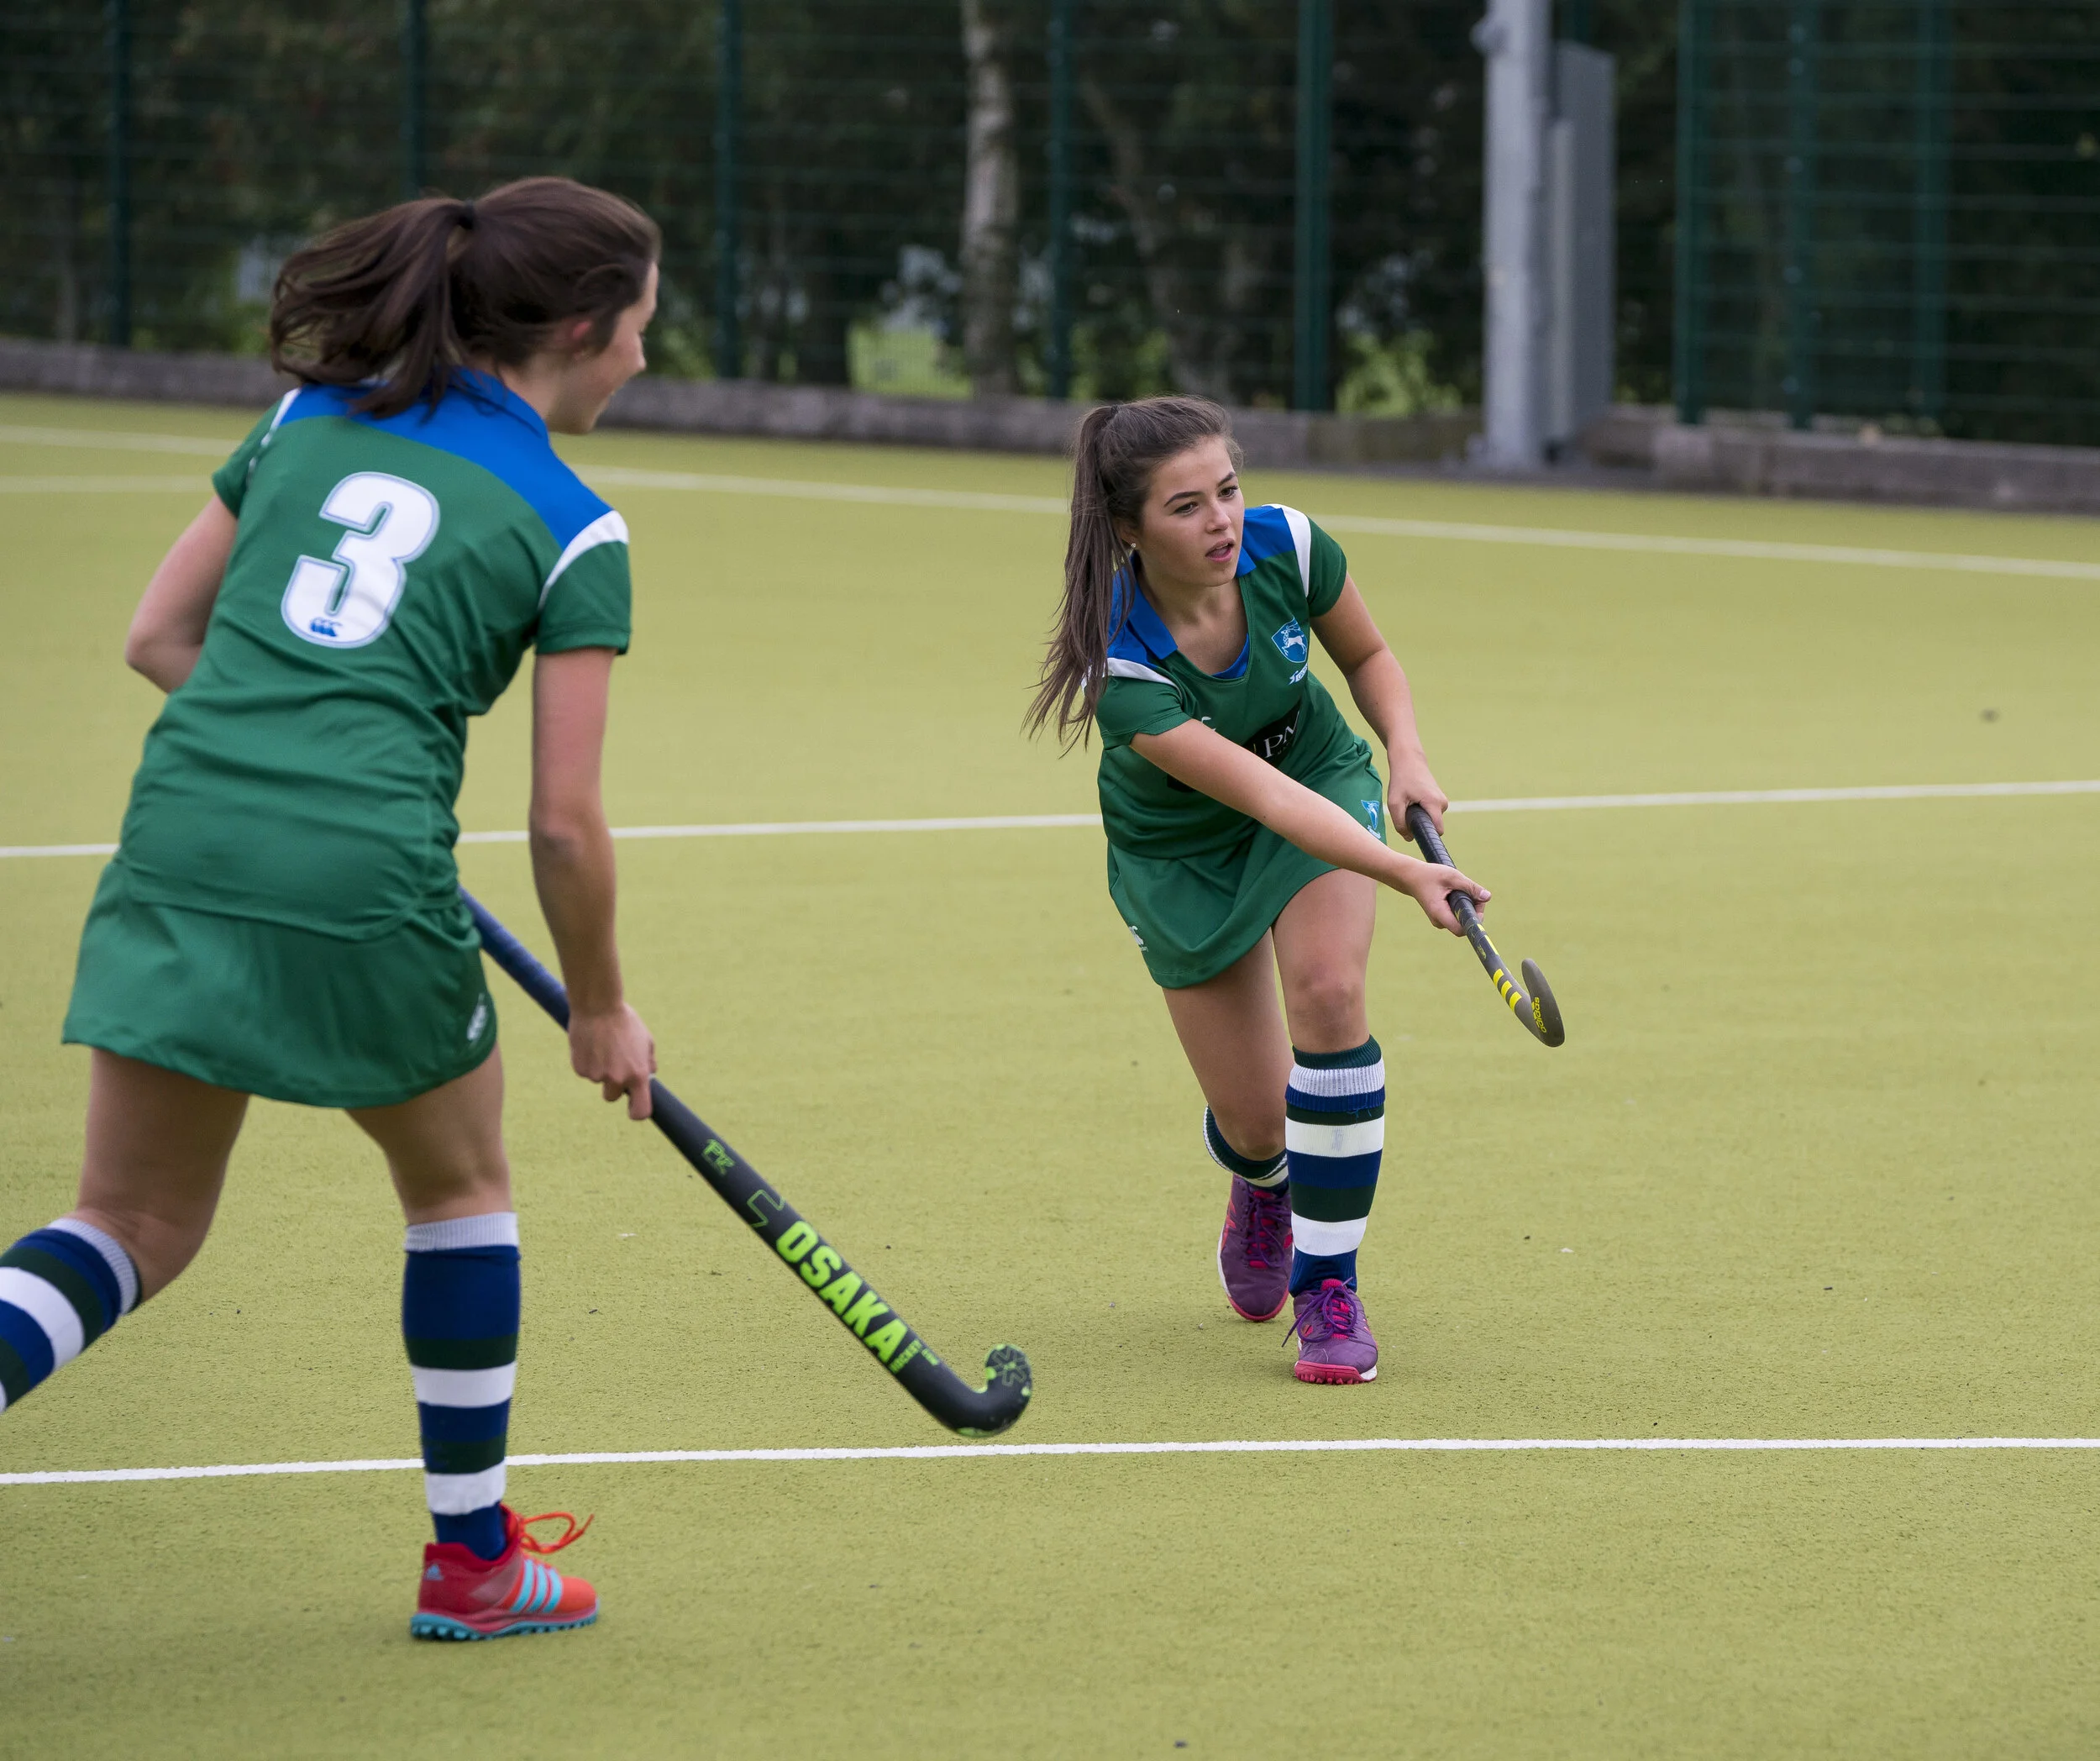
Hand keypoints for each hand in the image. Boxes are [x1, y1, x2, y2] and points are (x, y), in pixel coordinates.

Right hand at [569, 1004, 656, 1119]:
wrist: (598, 1006)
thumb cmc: (625, 1021)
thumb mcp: (645, 1040)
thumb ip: (648, 1061)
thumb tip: (649, 1075)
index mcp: (638, 1075)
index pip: (640, 1110)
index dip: (636, 1112)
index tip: (633, 1109)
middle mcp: (618, 1079)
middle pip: (612, 1097)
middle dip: (612, 1085)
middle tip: (612, 1061)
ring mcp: (597, 1075)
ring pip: (597, 1081)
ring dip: (599, 1069)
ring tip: (602, 1046)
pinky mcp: (580, 1069)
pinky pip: (584, 1071)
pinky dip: (587, 1061)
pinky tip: (590, 1044)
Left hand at [1387, 748, 1449, 842]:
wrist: (1409, 761)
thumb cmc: (1400, 781)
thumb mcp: (1394, 803)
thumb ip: (1400, 823)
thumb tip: (1409, 839)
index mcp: (1434, 804)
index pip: (1438, 830)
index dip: (1429, 838)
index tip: (1421, 842)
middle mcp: (1442, 803)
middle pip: (1433, 826)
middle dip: (1420, 825)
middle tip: (1405, 814)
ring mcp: (1443, 801)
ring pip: (1431, 820)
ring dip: (1420, 817)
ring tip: (1408, 804)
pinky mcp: (1440, 800)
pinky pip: (1431, 814)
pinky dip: (1422, 812)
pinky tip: (1413, 802)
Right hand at [1393, 857, 1489, 936]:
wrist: (1412, 877)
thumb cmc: (1430, 875)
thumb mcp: (1452, 877)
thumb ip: (1470, 887)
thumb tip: (1487, 897)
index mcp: (1439, 913)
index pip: (1461, 929)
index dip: (1474, 922)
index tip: (1479, 907)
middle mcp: (1439, 921)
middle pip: (1464, 925)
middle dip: (1474, 910)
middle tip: (1474, 893)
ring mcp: (1440, 921)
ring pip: (1462, 921)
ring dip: (1469, 907)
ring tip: (1463, 891)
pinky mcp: (1442, 917)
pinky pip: (1457, 917)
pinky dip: (1463, 906)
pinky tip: (1458, 894)